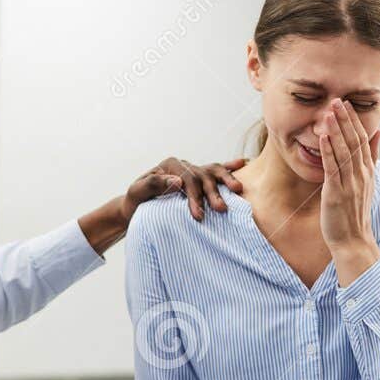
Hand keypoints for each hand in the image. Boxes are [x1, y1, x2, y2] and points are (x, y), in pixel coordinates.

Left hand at [79, 156, 246, 253]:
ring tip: (238, 190)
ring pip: (213, 171)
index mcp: (169, 165)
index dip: (194, 196)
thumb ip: (153, 185)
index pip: (186, 178)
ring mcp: (194, 170)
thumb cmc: (136, 201)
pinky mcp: (200, 178)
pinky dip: (230, 167)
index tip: (198, 215)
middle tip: (221, 210)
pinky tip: (243, 164)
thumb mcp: (137, 192)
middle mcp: (184, 165)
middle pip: (202, 176)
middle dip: (212, 193)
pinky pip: (216, 170)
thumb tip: (177, 180)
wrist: (136, 205)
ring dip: (227, 180)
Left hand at [318, 99, 379, 285]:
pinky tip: (323, 137)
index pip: (362, 140)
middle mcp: (361, 174)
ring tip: (329, 112)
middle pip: (354, 141)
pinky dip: (328, 151)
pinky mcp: (336, 193)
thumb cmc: (355, 211)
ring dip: (336, 130)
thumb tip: (377, 131)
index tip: (346, 103)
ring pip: (344, 151)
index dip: (354, 121)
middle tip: (337, 100)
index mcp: (367, 170)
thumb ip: (371, 155)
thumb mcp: (367, 180)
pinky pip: (333, 168)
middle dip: (345, 120)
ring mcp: (350, 183)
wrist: (353, 239)